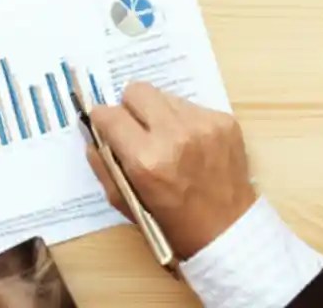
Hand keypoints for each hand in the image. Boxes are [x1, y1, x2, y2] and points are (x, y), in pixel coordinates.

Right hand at [86, 82, 256, 259]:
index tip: (106, 126)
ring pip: (165, 96)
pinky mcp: (224, 120)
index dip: (103, 119)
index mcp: (146, 160)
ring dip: (159, 114)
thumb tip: (94, 134)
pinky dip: (185, 121)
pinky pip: (192, 106)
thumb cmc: (173, 224)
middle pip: (137, 90)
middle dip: (130, 108)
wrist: (229, 231)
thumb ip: (105, 166)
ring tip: (168, 141)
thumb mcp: (127, 203)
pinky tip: (191, 145)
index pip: (109, 115)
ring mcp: (203, 124)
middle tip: (137, 130)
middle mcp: (174, 134)